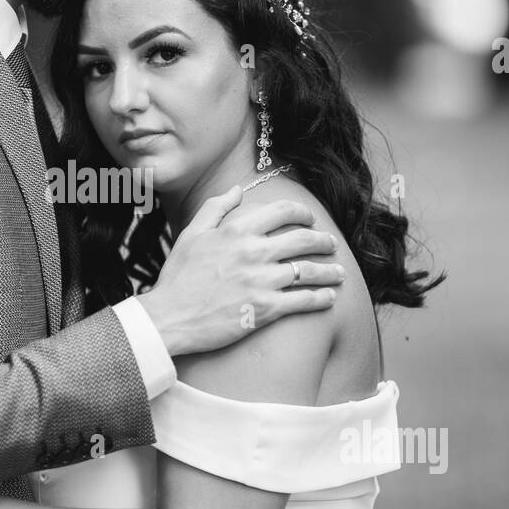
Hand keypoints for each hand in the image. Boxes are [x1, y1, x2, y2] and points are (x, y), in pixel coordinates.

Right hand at [139, 189, 343, 356]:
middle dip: (324, 241)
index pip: (283, 212)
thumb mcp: (191, 234)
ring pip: (309, 271)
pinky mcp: (266, 310)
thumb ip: (215, 207)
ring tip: (339, 273)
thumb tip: (238, 189)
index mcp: (237, 231)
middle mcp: (254, 253)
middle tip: (332, 244)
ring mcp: (262, 282)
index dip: (303, 213)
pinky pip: (304, 301)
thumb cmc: (177, 277)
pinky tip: (330, 297)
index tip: (310, 218)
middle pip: (303, 240)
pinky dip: (321, 298)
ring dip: (330, 271)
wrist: (169, 318)